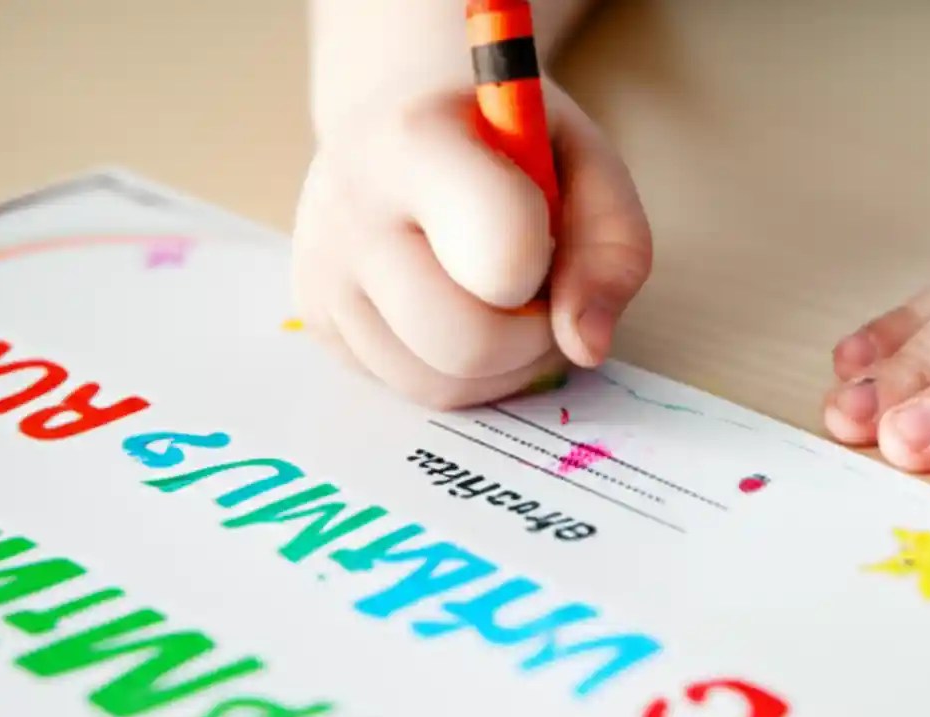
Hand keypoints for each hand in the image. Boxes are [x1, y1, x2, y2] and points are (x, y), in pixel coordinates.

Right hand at [292, 81, 651, 409]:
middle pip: (466, 344)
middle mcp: (352, 212)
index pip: (503, 257)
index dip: (548, 265)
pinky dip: (458, 374)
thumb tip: (585, 346)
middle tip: (540, 290)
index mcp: (417, 145)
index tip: (546, 234)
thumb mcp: (585, 157)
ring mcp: (324, 274)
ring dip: (501, 367)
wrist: (393, 113)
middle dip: (531, 338)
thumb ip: (612, 248)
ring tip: (505, 303)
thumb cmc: (499, 136)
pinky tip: (461, 313)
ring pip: (438, 386)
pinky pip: (410, 390)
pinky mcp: (317, 321)